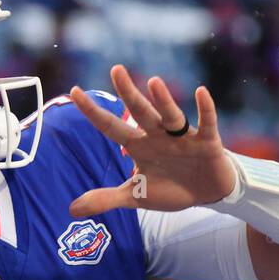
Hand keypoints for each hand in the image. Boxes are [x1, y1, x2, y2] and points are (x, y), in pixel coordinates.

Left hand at [69, 65, 237, 217]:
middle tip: (115, 70)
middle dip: (128, 93)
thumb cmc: (170, 188)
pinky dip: (205, 109)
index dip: (93, 112)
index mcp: (139, 146)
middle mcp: (158, 136)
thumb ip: (106, 199)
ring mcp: (183, 137)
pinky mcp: (207, 142)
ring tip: (153, 82)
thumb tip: (71, 209)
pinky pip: (206, 123)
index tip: (74, 91)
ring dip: (163, 100)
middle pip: (140, 112)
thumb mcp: (136, 196)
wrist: (207, 192)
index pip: (111, 127)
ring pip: (171, 116)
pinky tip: (201, 92)